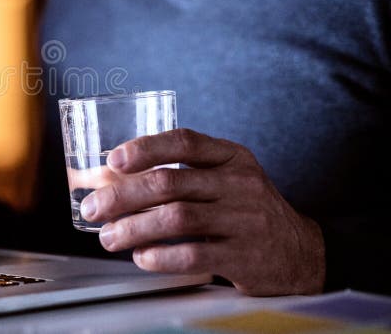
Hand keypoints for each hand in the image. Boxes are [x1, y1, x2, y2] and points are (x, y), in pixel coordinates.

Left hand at [80, 128, 325, 295]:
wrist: (302, 253)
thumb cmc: (246, 211)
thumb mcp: (227, 178)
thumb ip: (184, 173)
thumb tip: (113, 179)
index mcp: (232, 157)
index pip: (185, 141)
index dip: (145, 148)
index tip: (113, 160)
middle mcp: (240, 184)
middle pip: (170, 183)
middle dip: (122, 196)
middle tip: (94, 209)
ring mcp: (245, 220)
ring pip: (176, 219)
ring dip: (133, 228)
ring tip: (108, 237)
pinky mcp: (245, 257)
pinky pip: (193, 255)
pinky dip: (160, 256)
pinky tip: (141, 257)